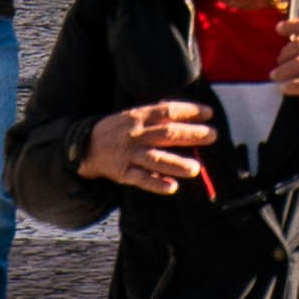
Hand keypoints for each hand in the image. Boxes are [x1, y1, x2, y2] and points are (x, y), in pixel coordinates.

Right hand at [85, 96, 218, 193]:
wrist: (86, 146)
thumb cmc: (118, 129)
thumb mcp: (134, 115)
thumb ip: (157, 116)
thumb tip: (187, 116)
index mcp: (140, 116)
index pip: (168, 111)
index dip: (189, 111)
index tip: (209, 113)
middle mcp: (136, 134)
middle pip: (166, 133)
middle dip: (191, 135)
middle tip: (212, 136)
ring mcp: (129, 154)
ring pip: (156, 159)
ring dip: (177, 164)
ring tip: (196, 169)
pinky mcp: (123, 173)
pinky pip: (141, 180)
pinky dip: (156, 184)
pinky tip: (172, 187)